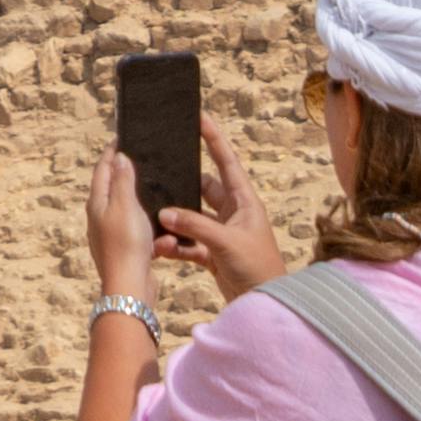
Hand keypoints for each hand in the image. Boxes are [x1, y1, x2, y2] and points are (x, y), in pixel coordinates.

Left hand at [83, 145, 157, 311]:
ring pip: (130, 211)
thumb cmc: (126, 244)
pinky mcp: (126, 250)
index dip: (113, 152)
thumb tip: (119, 157)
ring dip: (143, 203)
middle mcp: (101, 217)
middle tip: (144, 160)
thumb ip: (122, 180)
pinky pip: (141, 232)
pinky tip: (163, 229)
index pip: (103, 169)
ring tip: (157, 192)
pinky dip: (151, 228)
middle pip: (114, 188)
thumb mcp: (125, 205)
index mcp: (97, 203)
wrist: (130, 287)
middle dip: (128, 174)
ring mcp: (112, 234)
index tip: (124, 137)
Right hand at [166, 117, 287, 298]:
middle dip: (182, 185)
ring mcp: (222, 233)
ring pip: (192, 217)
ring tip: (156, 220)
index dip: (214, 140)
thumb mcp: (226, 242)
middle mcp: (233, 213)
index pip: (226, 162)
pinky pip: (189, 242)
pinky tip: (162, 248)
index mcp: (244, 201)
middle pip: (203, 188)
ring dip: (175, 221)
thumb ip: (195, 225)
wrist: (265, 302)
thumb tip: (165, 213)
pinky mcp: (213, 253)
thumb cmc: (258, 267)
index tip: (200, 118)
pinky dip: (176, 245)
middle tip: (160, 173)